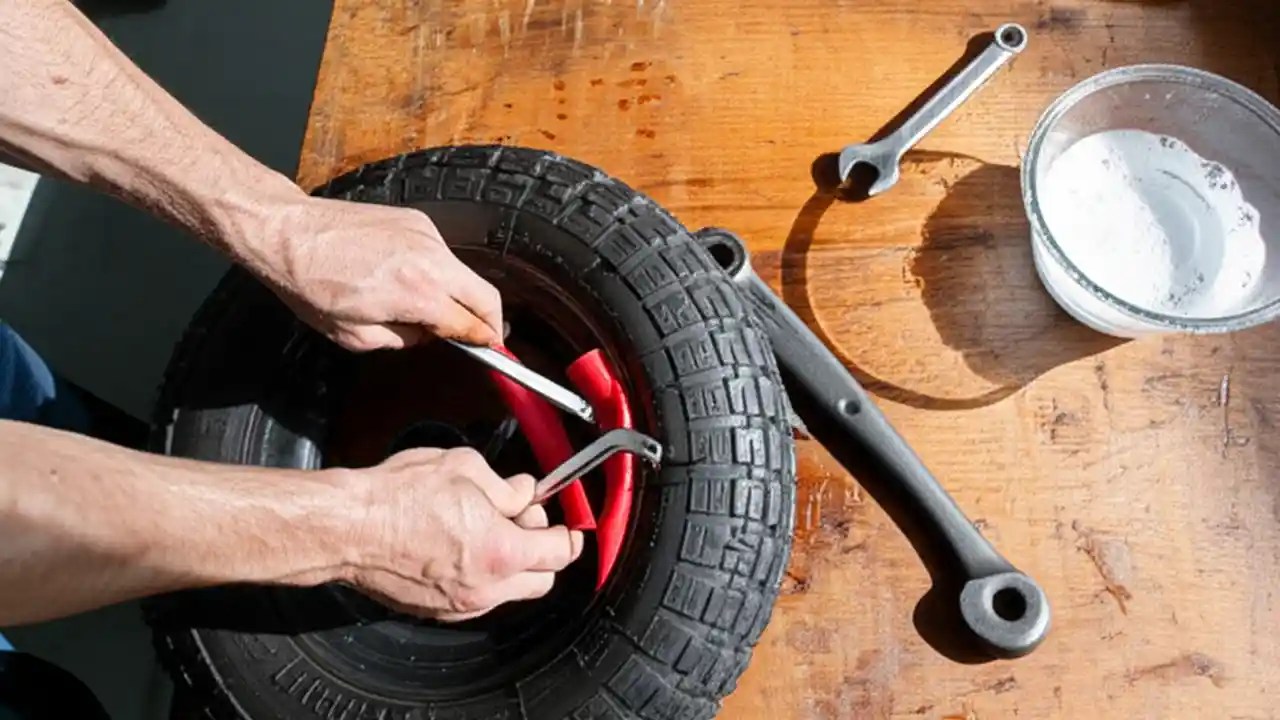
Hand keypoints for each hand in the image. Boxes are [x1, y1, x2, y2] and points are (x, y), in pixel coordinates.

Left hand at [241, 195, 502, 350]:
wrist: (288, 233)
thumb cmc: (311, 285)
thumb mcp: (355, 336)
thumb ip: (403, 339)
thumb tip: (427, 335)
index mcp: (417, 294)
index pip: (470, 323)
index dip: (483, 342)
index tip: (491, 350)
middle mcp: (430, 260)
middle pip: (485, 294)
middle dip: (491, 319)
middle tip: (486, 336)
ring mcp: (426, 235)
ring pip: (463, 272)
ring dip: (459, 294)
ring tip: (432, 308)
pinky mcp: (417, 220)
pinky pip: (441, 254)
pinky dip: (437, 271)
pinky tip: (410, 278)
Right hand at [340, 447, 583, 620]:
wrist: (347, 528)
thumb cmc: (398, 497)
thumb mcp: (465, 469)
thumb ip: (506, 486)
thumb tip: (523, 492)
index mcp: (502, 553)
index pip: (560, 553)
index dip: (568, 532)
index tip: (565, 521)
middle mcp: (485, 589)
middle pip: (541, 581)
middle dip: (542, 551)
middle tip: (522, 519)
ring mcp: (458, 606)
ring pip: (508, 592)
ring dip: (510, 565)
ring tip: (484, 528)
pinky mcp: (434, 611)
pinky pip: (475, 597)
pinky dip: (480, 576)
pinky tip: (459, 545)